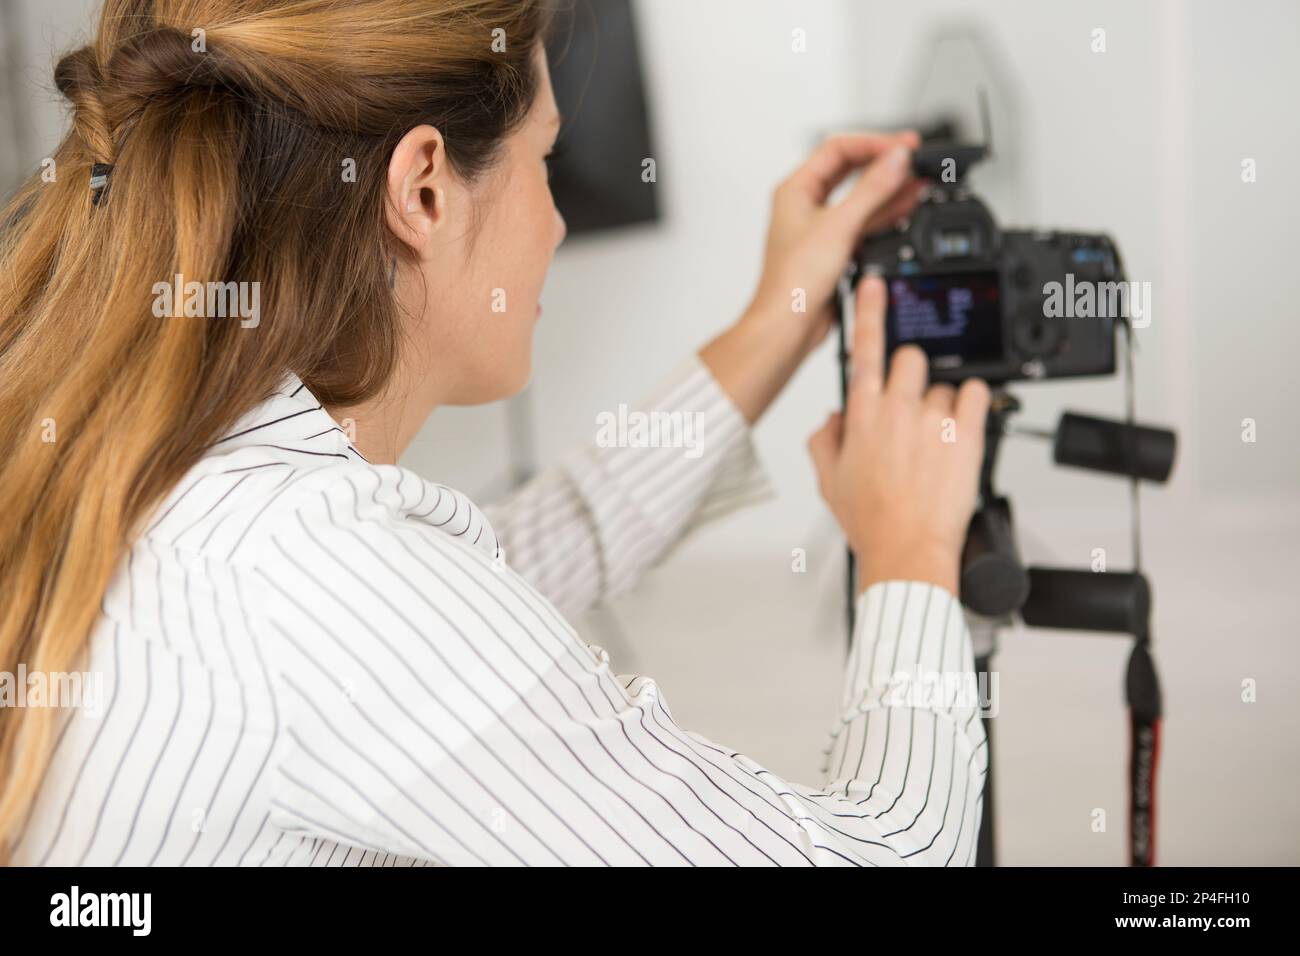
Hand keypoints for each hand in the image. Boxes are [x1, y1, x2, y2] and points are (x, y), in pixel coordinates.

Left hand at [700, 131, 923, 423]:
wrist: (788, 326)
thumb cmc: (792, 281)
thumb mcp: (839, 226)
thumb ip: (872, 189)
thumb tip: (897, 158)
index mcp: (795, 190)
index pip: (838, 149)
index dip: (873, 143)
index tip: (904, 145)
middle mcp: (805, 206)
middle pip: (851, 171)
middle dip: (884, 164)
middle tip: (915, 158)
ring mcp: (820, 228)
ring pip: (860, 198)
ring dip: (889, 189)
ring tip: (920, 181)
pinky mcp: (834, 250)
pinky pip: (863, 223)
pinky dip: (885, 215)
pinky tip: (907, 207)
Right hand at [807, 274, 990, 596]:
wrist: (906, 550)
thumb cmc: (870, 521)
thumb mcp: (829, 481)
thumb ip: (824, 440)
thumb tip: (833, 418)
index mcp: (861, 416)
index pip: (862, 349)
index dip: (867, 310)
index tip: (874, 284)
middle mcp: (897, 410)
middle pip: (910, 357)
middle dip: (912, 373)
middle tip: (914, 405)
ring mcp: (933, 420)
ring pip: (942, 383)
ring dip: (941, 404)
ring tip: (936, 443)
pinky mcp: (967, 434)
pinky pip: (975, 394)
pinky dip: (971, 404)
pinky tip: (961, 430)